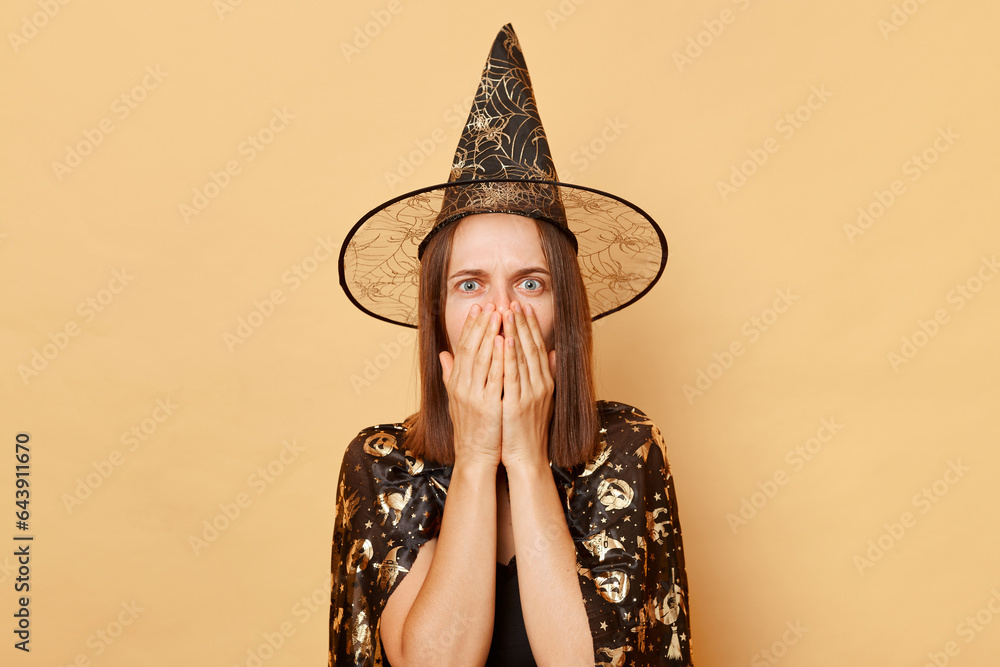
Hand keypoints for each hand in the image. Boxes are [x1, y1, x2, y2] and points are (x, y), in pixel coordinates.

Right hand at [438, 303, 503, 468]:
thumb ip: (451, 375)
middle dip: (482, 324)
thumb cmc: (471, 428)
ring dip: (491, 334)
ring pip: (482, 358)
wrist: (475, 456)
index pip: (463, 348)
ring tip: (499, 314)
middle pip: (471, 348)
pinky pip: (495, 377)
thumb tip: (444, 354)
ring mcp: (474, 396)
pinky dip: (499, 358)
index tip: (478, 309)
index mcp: (456, 383)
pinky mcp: (488, 406)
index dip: (471, 327)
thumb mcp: (456, 399)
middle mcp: (462, 386)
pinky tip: (505, 342)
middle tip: (491, 304)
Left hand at [500, 301, 556, 470]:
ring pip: (523, 356)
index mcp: (544, 382)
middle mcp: (541, 384)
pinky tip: (505, 339)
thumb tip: (551, 352)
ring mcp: (531, 394)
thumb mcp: (540, 399)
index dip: (530, 326)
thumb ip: (544, 375)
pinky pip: (513, 375)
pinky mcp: (518, 404)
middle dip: (522, 323)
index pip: (537, 347)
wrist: (527, 457)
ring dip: (515, 332)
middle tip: (514, 301)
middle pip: (531, 347)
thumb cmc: (528, 429)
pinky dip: (510, 355)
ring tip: (508, 312)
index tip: (522, 307)